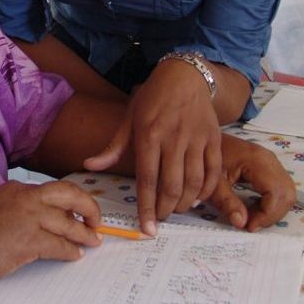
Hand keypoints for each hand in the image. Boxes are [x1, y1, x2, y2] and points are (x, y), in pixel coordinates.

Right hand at [0, 181, 101, 286]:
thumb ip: (13, 208)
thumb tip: (34, 220)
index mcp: (15, 188)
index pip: (52, 190)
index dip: (69, 202)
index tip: (77, 211)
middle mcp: (24, 198)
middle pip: (69, 195)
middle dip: (89, 206)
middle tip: (96, 220)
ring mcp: (28, 218)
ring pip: (69, 223)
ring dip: (85, 234)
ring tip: (93, 241)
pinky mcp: (28, 241)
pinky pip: (60, 245)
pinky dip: (71, 251)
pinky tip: (75, 256)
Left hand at [84, 60, 221, 236]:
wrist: (184, 75)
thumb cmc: (152, 98)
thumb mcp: (129, 118)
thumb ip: (113, 147)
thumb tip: (89, 165)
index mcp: (149, 135)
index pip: (146, 179)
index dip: (146, 207)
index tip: (147, 228)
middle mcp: (174, 138)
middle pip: (172, 186)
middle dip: (165, 210)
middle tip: (160, 218)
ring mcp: (196, 139)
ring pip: (195, 182)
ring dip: (186, 203)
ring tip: (176, 209)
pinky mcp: (213, 138)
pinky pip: (214, 171)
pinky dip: (207, 190)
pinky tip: (198, 197)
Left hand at [209, 133, 295, 231]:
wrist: (202, 139)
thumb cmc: (206, 157)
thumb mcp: (213, 183)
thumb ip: (226, 202)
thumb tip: (242, 223)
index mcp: (257, 161)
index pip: (276, 193)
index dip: (267, 214)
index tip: (249, 226)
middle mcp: (270, 160)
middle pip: (287, 194)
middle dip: (272, 214)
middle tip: (252, 224)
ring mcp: (271, 162)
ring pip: (287, 192)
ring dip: (273, 210)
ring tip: (252, 218)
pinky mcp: (269, 167)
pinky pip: (280, 188)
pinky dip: (272, 203)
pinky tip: (254, 208)